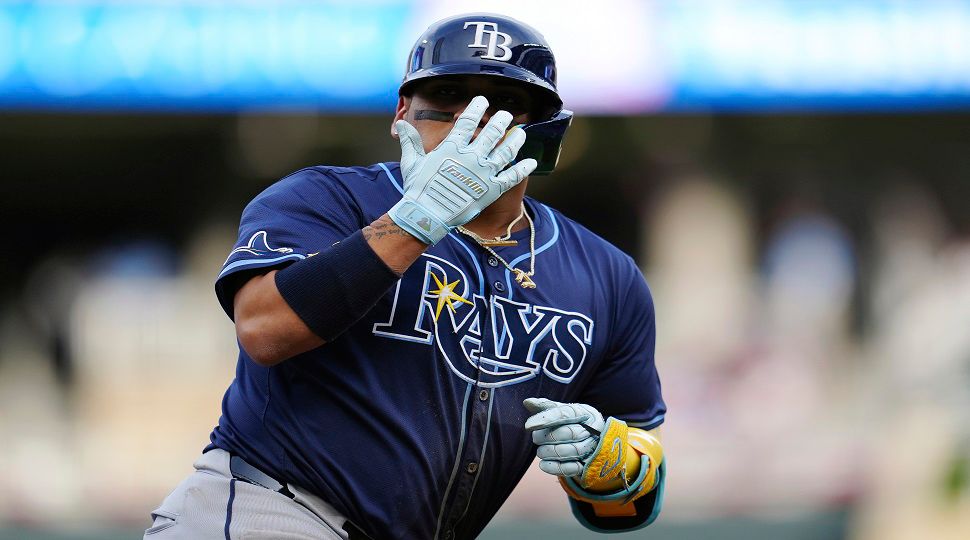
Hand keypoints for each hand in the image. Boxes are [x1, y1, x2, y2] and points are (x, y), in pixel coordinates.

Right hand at [388, 96, 536, 244]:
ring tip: (521, 133)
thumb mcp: (412, 162)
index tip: (483, 101)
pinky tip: (531, 162)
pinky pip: (512, 177)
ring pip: (506, 151)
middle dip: (501, 120)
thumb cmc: (418, 190)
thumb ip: (410, 141)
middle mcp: (471, 156)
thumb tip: (401, 125)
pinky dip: (523, 169)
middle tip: (505, 115)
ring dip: (515, 140)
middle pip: (492, 132)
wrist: (428, 215)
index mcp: (452, 147)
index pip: (468, 121)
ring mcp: (484, 173)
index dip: (477, 108)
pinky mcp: (492, 190)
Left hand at [524, 397, 629, 490]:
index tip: (528, 425)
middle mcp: (594, 430)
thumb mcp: (561, 411)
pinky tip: (543, 465)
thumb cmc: (571, 423)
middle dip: (549, 436)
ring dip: (551, 452)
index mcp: (586, 413)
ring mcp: (593, 448)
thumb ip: (545, 407)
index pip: (566, 413)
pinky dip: (556, 468)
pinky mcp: (589, 466)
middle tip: (535, 438)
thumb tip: (527, 402)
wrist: (588, 443)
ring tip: (540, 451)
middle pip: (572, 433)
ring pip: (573, 450)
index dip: (546, 419)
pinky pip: (573, 468)